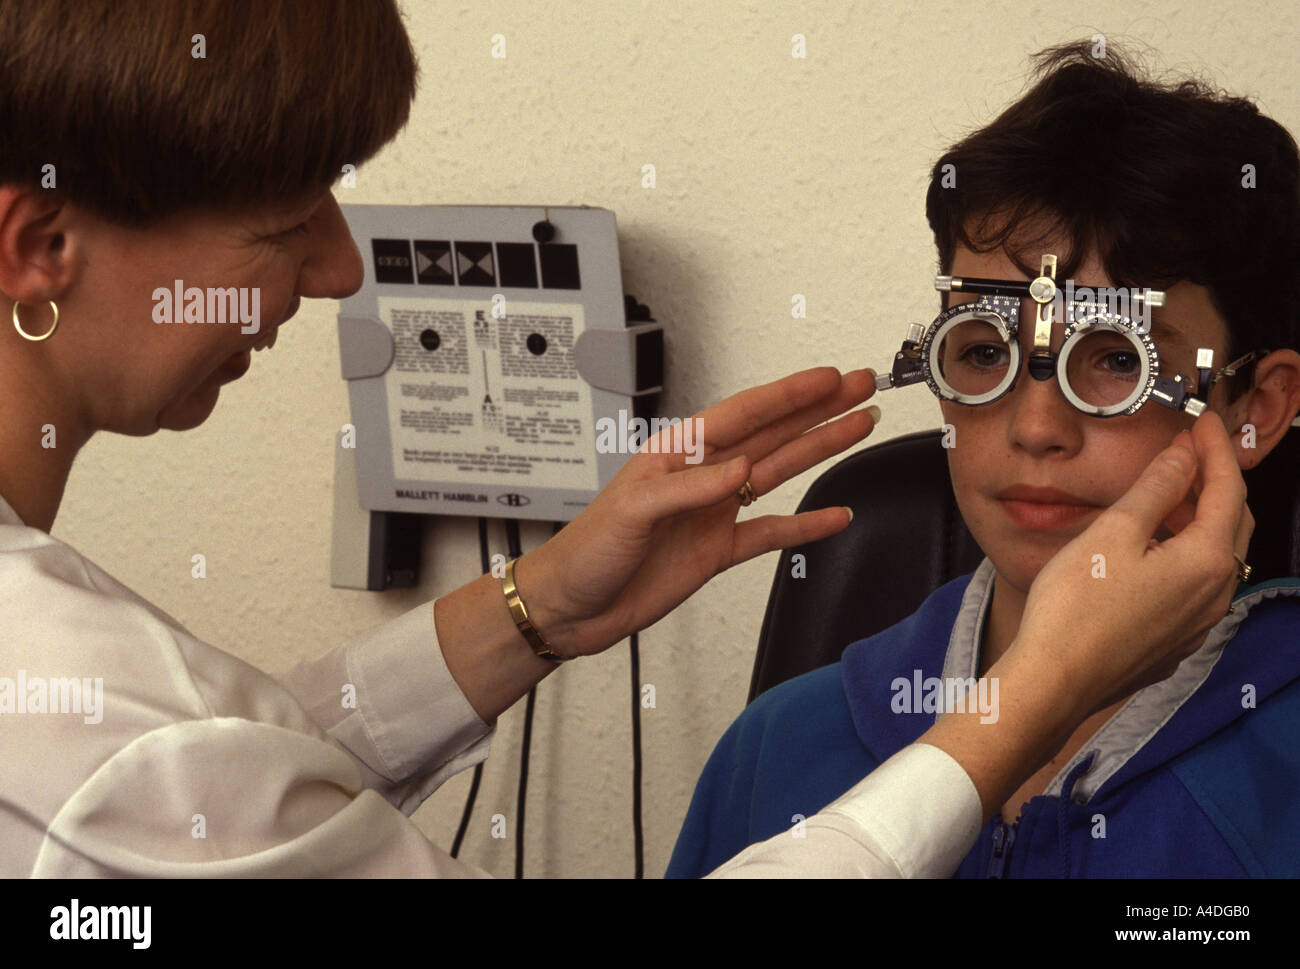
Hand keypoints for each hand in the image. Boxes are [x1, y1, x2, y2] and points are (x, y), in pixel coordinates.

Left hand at [515, 366, 878, 656]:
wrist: (572, 606)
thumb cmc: (586, 551)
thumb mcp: (631, 511)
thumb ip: (688, 489)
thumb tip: (740, 469)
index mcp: (678, 454)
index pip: (745, 413)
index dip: (790, 394)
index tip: (830, 377)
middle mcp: (702, 477)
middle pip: (774, 433)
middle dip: (819, 408)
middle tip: (861, 387)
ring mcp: (714, 512)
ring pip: (780, 472)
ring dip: (820, 449)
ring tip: (859, 426)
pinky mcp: (718, 550)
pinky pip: (771, 532)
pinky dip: (805, 525)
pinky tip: (834, 514)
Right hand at [1006, 410, 1252, 725]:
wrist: (1054, 680)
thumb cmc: (1076, 605)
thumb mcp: (1114, 532)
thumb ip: (1156, 489)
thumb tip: (1184, 456)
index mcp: (1206, 561)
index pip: (1227, 490)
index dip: (1215, 451)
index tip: (1203, 422)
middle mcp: (1215, 595)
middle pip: (1232, 524)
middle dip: (1216, 483)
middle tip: (1192, 452)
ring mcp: (1196, 625)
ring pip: (1215, 559)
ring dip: (1200, 521)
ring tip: (1171, 496)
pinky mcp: (1172, 644)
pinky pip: (1194, 589)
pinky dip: (1185, 556)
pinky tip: (1154, 552)